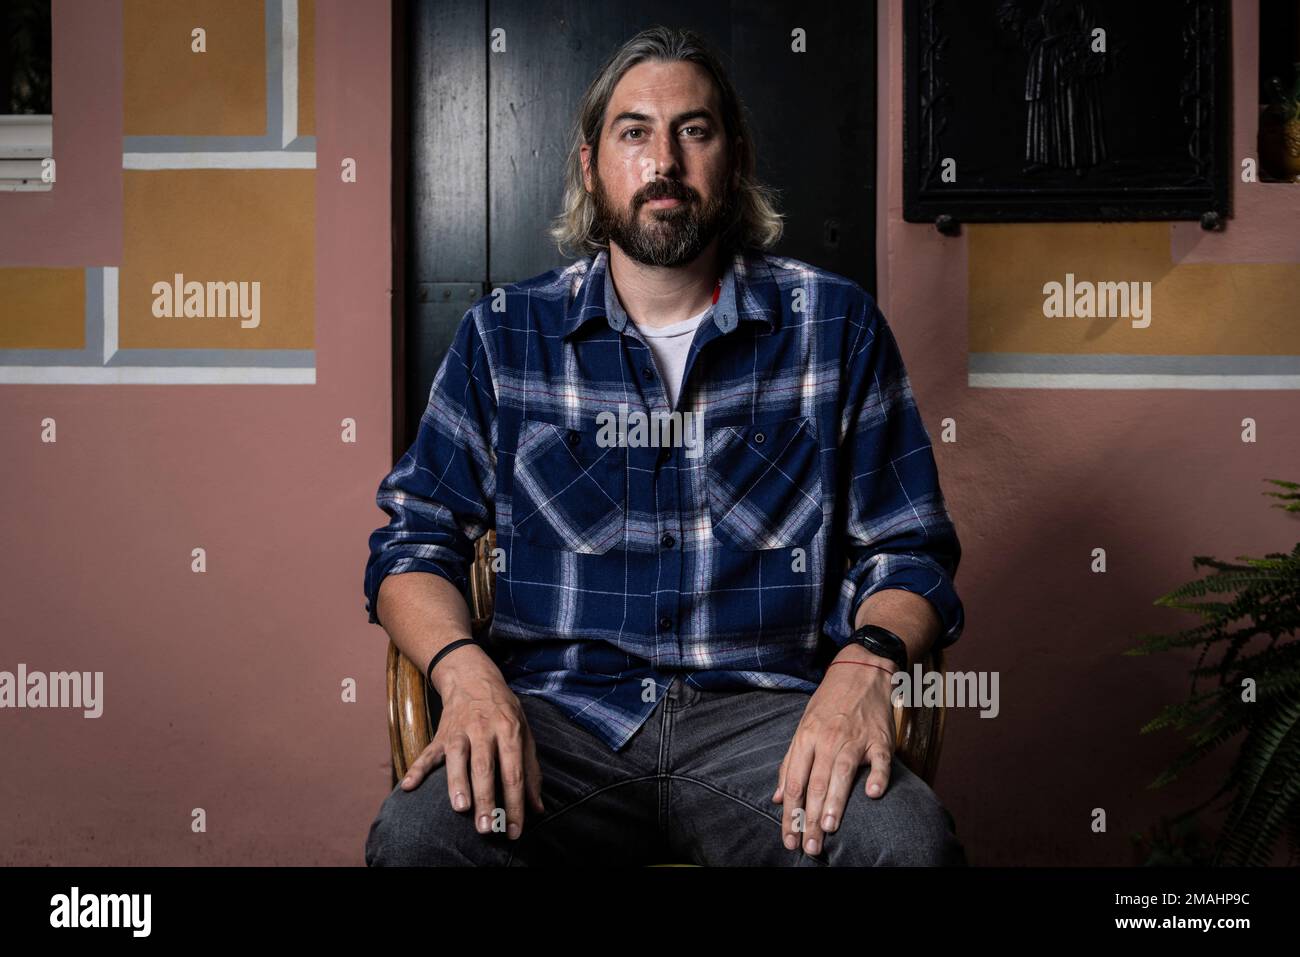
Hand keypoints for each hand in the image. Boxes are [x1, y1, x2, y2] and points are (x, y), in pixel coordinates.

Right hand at [399, 648, 544, 839]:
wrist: (473, 677)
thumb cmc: (504, 711)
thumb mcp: (523, 733)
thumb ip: (531, 771)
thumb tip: (538, 809)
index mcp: (509, 731)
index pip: (514, 772)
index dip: (515, 803)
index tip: (514, 830)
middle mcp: (484, 730)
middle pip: (485, 767)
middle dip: (485, 799)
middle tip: (485, 828)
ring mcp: (460, 731)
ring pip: (457, 758)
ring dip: (457, 783)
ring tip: (460, 808)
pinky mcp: (440, 734)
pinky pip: (427, 753)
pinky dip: (417, 769)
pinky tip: (408, 787)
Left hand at [772, 644, 896, 855]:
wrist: (860, 670)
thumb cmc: (829, 703)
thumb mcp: (803, 727)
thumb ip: (790, 763)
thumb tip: (777, 798)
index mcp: (805, 739)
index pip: (793, 782)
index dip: (789, 814)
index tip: (789, 839)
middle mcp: (827, 740)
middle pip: (815, 784)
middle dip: (811, 818)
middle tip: (810, 847)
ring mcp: (854, 739)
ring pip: (842, 774)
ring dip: (835, 802)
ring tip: (829, 828)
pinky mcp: (880, 738)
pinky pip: (880, 760)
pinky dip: (877, 776)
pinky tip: (873, 795)